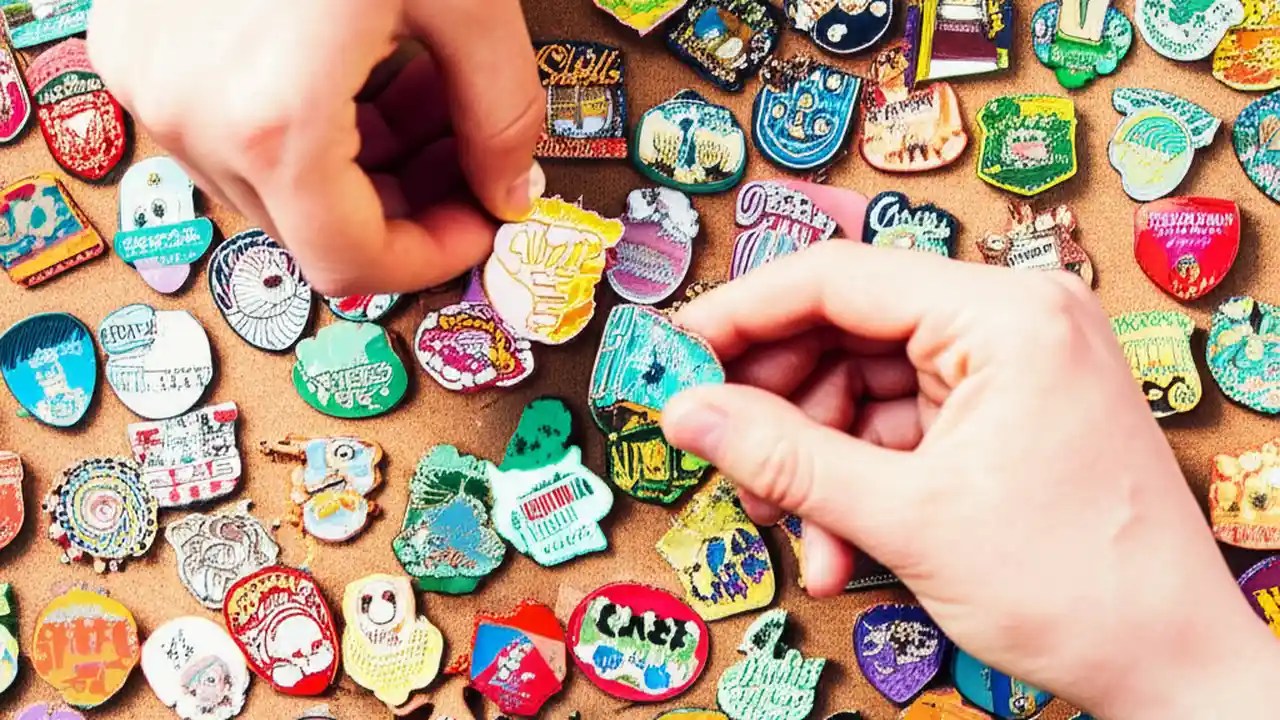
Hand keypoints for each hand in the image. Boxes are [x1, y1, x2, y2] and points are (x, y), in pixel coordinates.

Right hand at [88, 0, 545, 294]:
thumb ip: (502, 112)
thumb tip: (509, 192)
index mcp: (273, 121)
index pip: (352, 264)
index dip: (430, 257)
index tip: (479, 221)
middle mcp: (192, 118)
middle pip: (314, 227)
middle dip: (407, 202)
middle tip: (467, 149)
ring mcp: (151, 82)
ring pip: (274, 183)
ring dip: (362, 161)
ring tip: (422, 89)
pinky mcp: (137, 46)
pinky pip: (231, 127)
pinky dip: (309, 122)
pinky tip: (361, 63)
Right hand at [662, 242, 1279, 718]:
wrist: (1174, 670)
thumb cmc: (1072, 588)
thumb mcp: (905, 518)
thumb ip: (783, 457)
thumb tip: (685, 411)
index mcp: (1004, 314)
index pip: (836, 279)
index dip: (739, 315)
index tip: (673, 356)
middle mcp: (1011, 321)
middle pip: (846, 333)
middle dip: (782, 411)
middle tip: (729, 461)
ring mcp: (1012, 368)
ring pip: (865, 388)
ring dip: (816, 463)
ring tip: (800, 535)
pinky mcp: (1007, 413)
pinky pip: (901, 427)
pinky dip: (859, 481)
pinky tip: (841, 545)